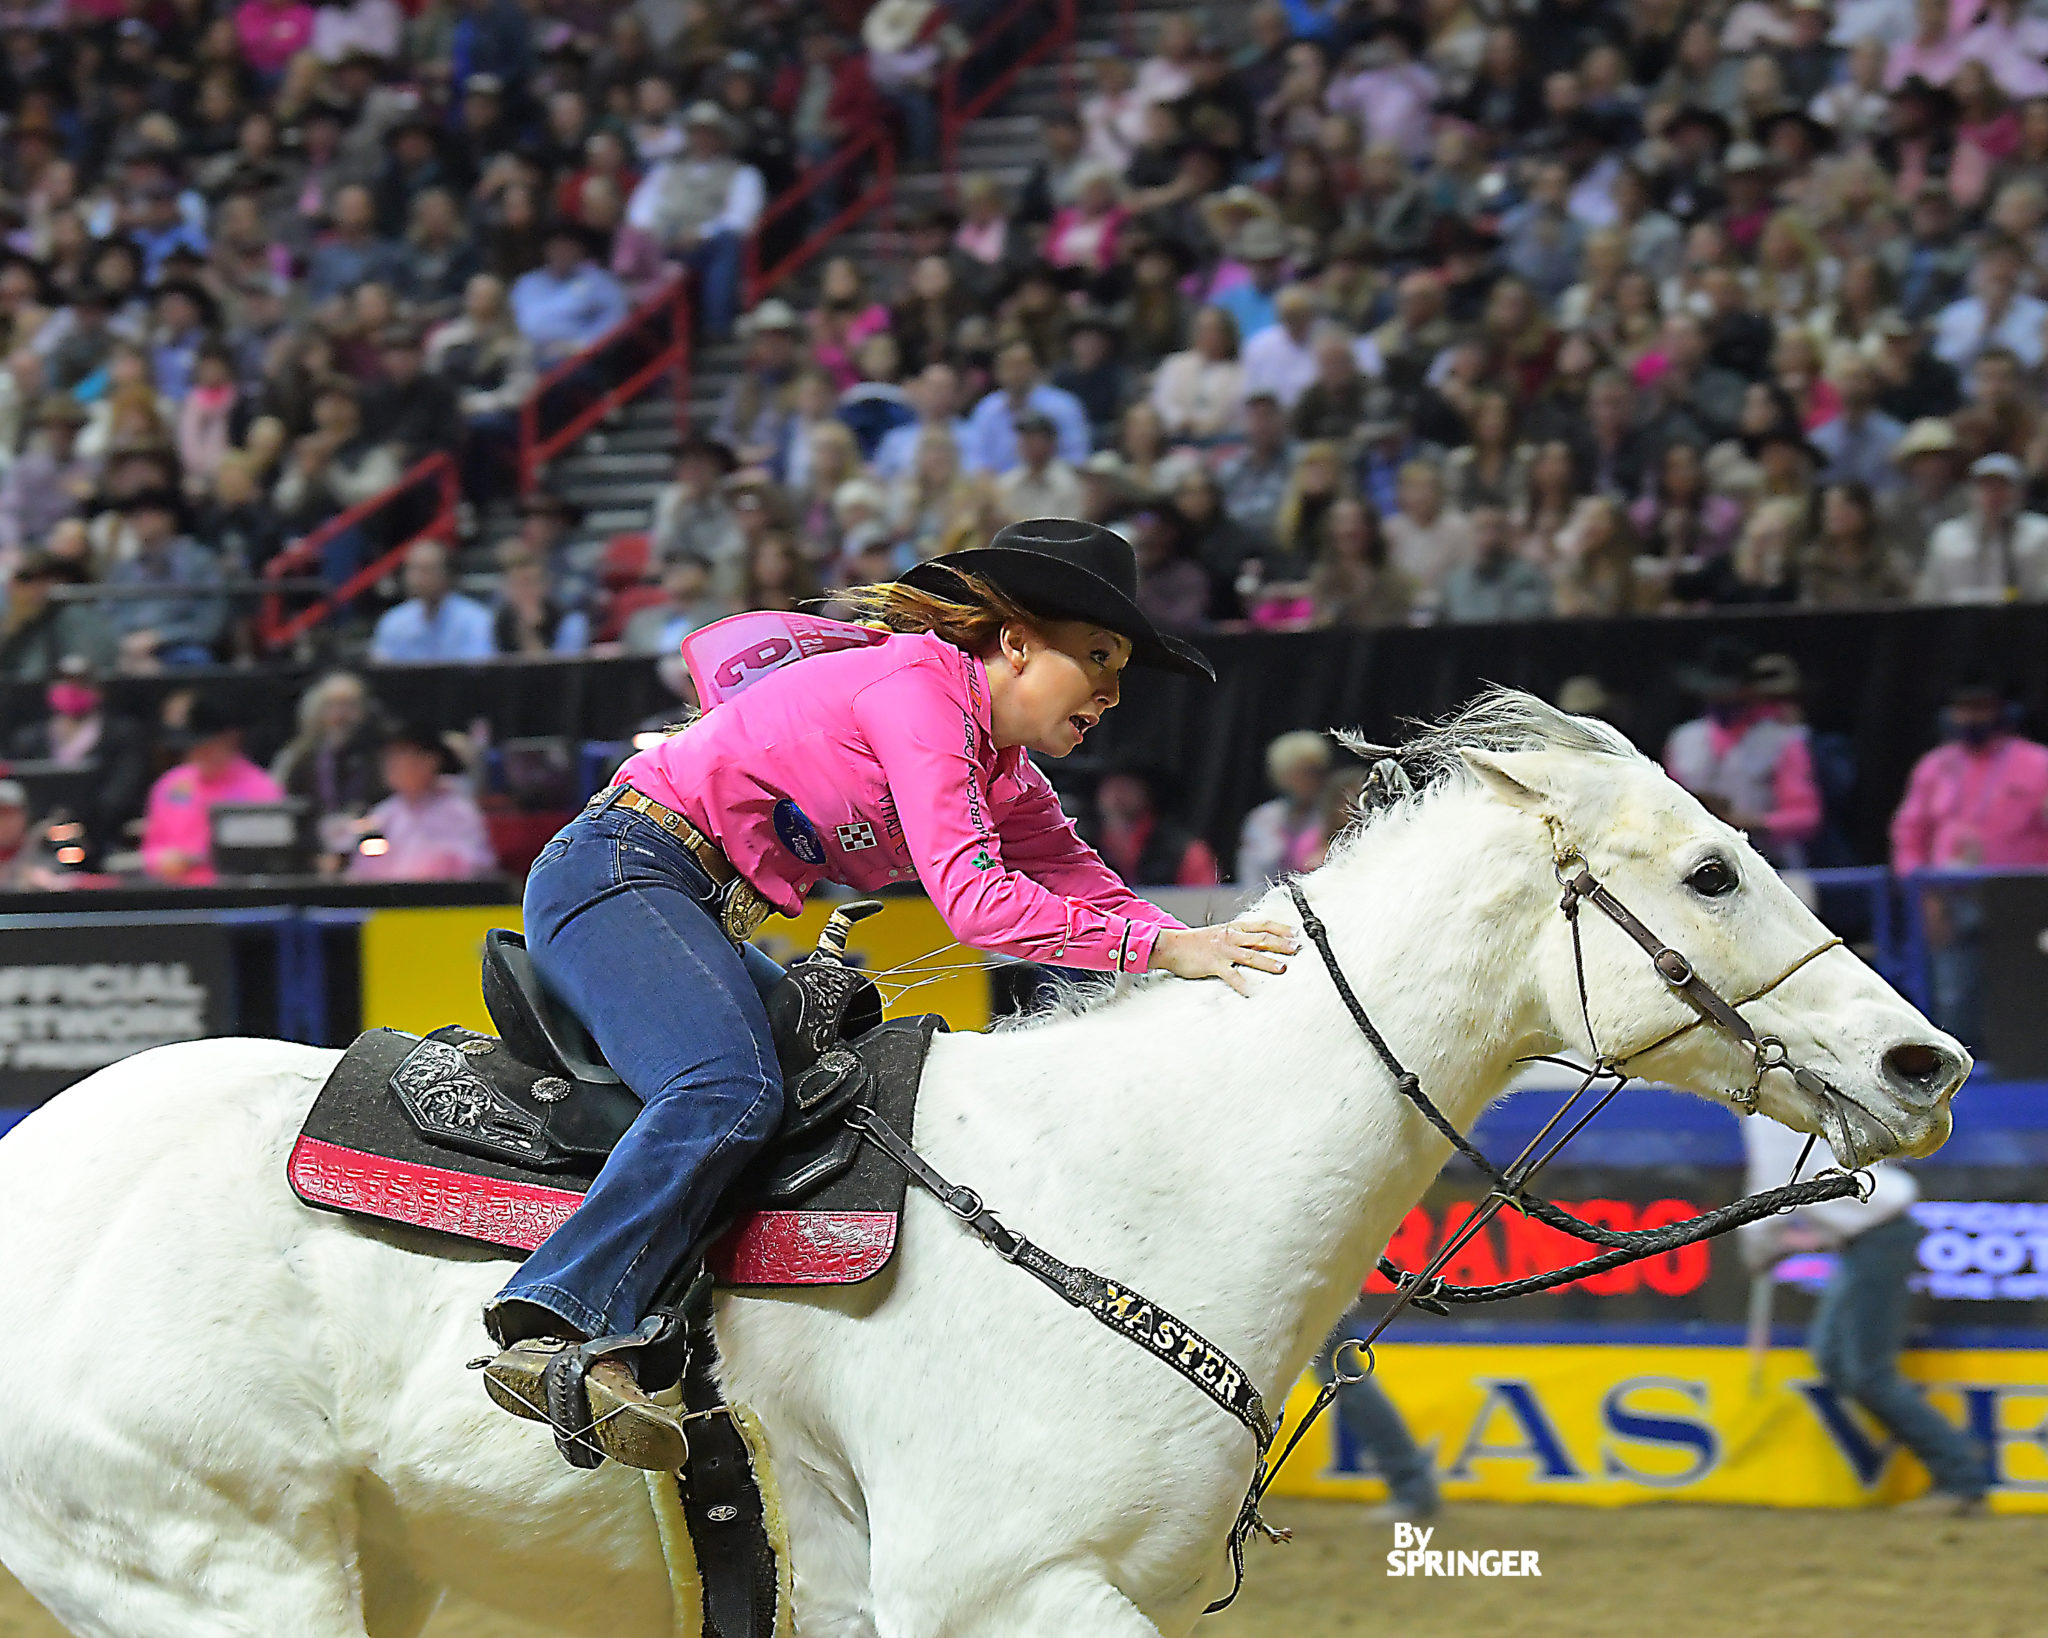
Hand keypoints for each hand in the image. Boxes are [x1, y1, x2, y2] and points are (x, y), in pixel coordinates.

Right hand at [1153, 917, 1298, 995]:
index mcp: (1234, 928)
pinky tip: (1253, 992)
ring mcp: (1223, 951)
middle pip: (1261, 938)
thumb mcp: (1220, 934)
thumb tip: (1257, 943)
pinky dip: (1243, 985)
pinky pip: (1232, 976)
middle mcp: (1232, 937)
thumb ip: (1238, 938)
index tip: (1296, 933)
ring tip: (1283, 968)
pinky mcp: (1214, 965)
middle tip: (1297, 948)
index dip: (1281, 928)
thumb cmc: (1196, 942)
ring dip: (1268, 962)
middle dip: (1281, 943)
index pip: (1263, 925)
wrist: (1173, 946)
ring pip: (1251, 955)